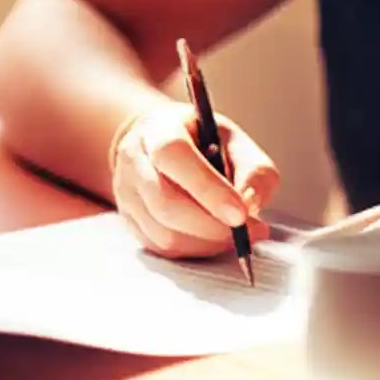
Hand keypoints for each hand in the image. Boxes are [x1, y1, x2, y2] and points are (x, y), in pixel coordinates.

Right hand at [111, 105, 278, 257]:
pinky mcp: (129, 221)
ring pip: (164, 234)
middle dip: (213, 226)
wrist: (156, 144)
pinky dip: (195, 250)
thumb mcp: (234, 140)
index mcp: (159, 130)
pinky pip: (163, 248)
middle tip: (248, 231)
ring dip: (208, 242)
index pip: (174, 157)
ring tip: (236, 235)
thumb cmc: (200, 141)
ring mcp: (126, 194)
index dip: (208, 188)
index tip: (241, 214)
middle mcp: (133, 161)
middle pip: (166, 204)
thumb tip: (250, 205)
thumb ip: (254, 169)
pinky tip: (214, 239)